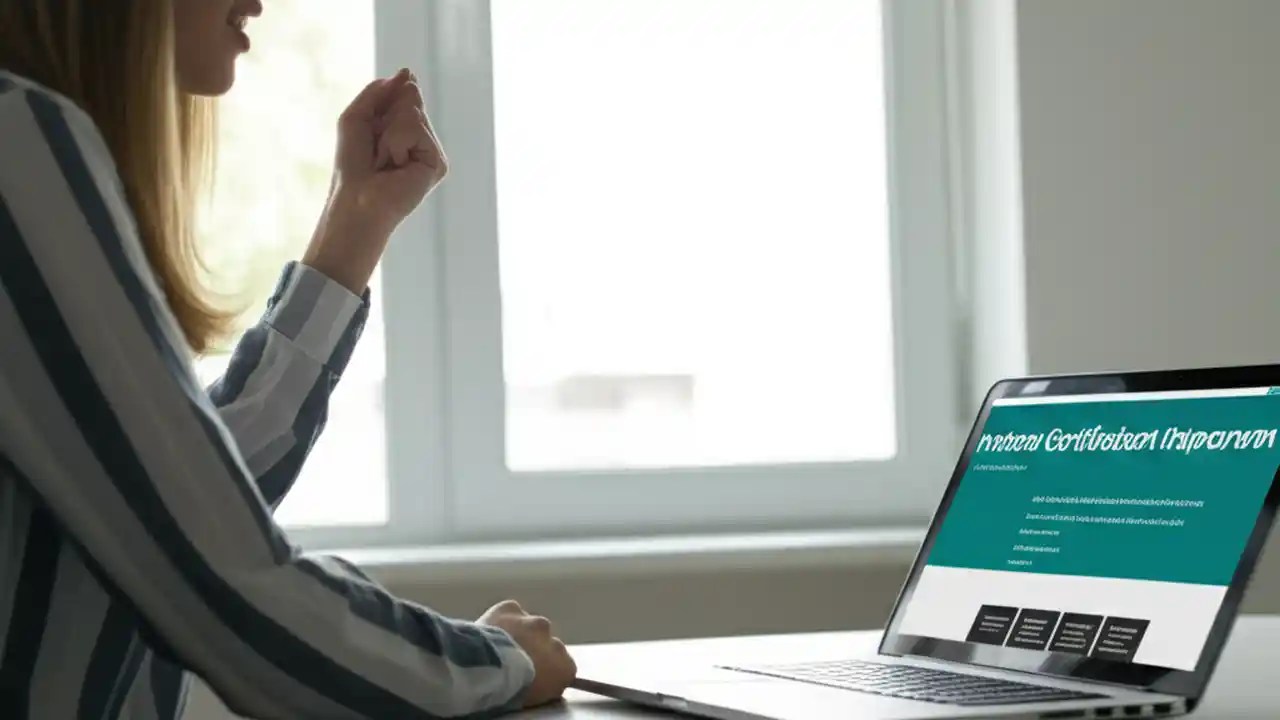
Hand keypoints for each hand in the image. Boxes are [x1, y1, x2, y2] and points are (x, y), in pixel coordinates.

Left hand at [303, 68, 447, 293]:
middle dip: (384, 117)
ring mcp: (430, 151)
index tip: (373, 125)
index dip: (388, 96)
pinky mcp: (438, 163)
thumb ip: (378, 92)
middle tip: (376, 149)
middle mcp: (420, 138)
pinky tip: (396, 165)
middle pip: (410, 98)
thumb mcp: (357, 117)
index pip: (404, 92)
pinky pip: (417, 127)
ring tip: (384, 159)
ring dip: (388, 133)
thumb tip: (407, 74)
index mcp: (402, 129)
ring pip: (413, 112)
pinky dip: (398, 141)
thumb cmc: (352, 165)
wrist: (356, 199)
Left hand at [477, 600, 576, 708]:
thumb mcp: (538, 697)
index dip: (547, 670)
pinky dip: (503, 619)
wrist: (488, 670)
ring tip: (500, 647)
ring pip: (529, 625)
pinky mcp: (510, 608)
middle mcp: (554, 640)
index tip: (534, 676)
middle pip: (547, 643)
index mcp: (565, 666)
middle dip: (534, 648)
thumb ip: (547, 683)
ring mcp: (533, 621)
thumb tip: (544, 679)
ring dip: (519, 633)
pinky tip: (491, 630)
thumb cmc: (512, 691)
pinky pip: (510, 611)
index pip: (564, 667)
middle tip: (514, 660)